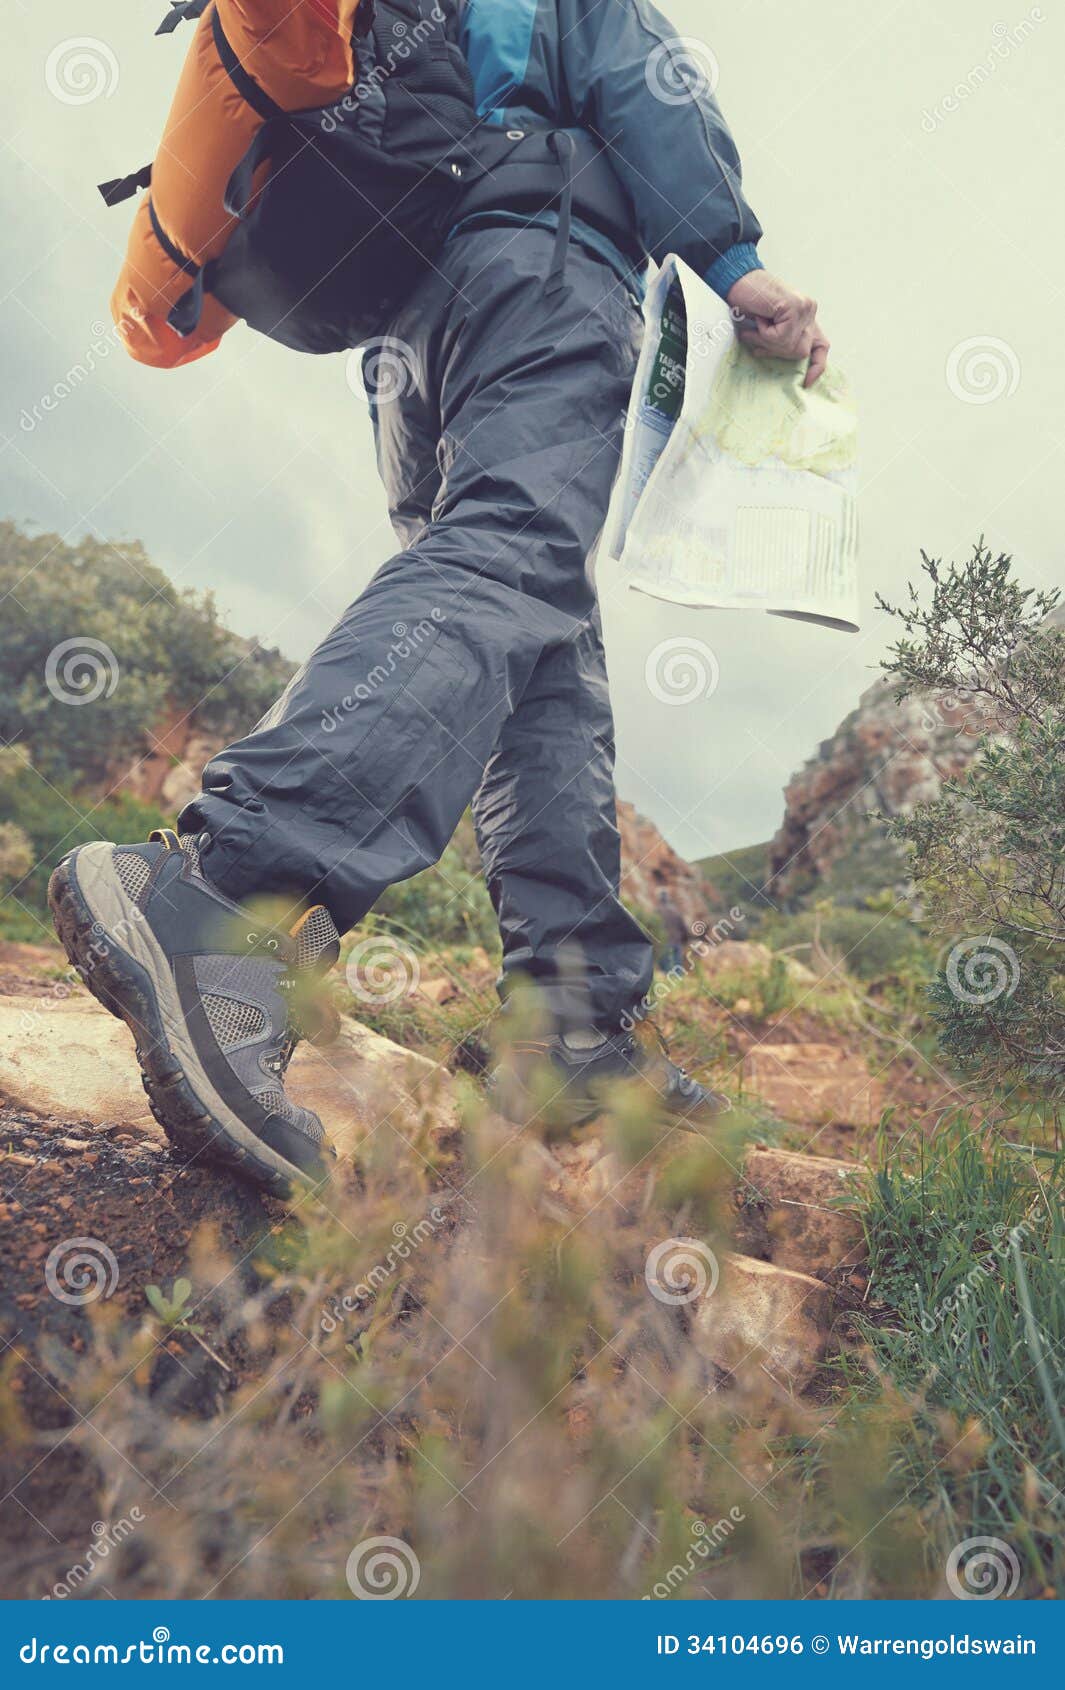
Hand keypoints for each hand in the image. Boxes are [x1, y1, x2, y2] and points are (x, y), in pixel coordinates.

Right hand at [725, 270, 829, 386]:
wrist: (737, 280)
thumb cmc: (749, 303)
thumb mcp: (768, 328)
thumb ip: (781, 341)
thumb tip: (785, 362)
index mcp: (806, 317)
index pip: (821, 346)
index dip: (817, 366)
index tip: (806, 382)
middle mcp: (809, 311)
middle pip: (801, 352)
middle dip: (777, 351)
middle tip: (758, 340)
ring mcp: (804, 309)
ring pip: (791, 346)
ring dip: (768, 341)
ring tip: (756, 325)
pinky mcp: (795, 308)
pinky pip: (781, 337)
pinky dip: (765, 332)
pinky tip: (760, 317)